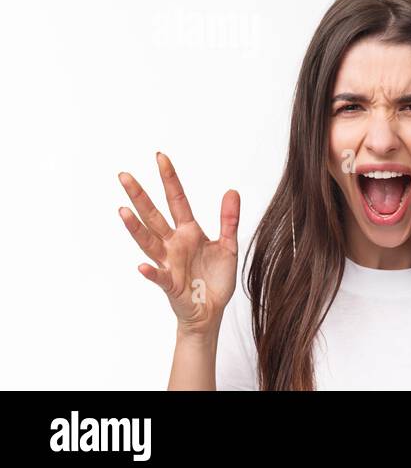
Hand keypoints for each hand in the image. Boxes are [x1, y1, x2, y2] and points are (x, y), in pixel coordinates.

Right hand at [117, 152, 240, 338]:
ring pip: (148, 242)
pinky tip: (142, 266)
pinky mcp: (170, 284)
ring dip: (135, 228)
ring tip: (123, 211)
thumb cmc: (215, 279)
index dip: (169, 179)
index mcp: (189, 232)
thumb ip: (229, 220)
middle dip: (140, 196)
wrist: (211, 310)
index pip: (177, 200)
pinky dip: (150, 272)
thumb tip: (231, 190)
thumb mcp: (228, 246)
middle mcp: (174, 244)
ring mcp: (169, 263)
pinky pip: (158, 277)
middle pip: (154, 216)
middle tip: (124, 175)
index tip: (160, 157)